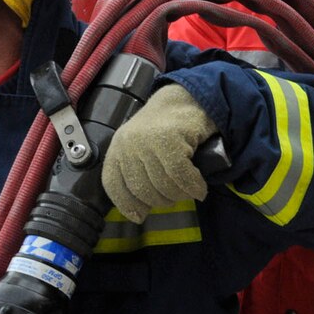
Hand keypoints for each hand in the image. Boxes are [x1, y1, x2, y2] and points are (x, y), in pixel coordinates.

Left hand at [102, 84, 218, 221]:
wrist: (187, 98)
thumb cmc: (166, 130)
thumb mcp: (141, 149)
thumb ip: (136, 175)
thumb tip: (137, 215)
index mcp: (117, 148)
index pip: (114, 185)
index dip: (127, 205)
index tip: (141, 215)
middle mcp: (128, 144)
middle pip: (143, 191)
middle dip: (163, 200)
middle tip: (177, 196)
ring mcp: (149, 140)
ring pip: (164, 185)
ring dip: (181, 195)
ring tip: (190, 191)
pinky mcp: (171, 138)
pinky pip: (182, 176)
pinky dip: (193, 186)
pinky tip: (199, 188)